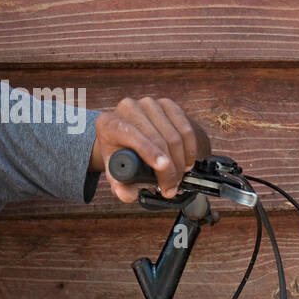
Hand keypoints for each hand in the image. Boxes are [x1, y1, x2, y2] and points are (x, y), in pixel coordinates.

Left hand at [92, 97, 209, 201]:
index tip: (163, 168)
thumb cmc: (121, 155)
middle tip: (171, 187)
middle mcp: (127, 108)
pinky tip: (187, 161)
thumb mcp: (115, 172)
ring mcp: (148, 104)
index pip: (130, 133)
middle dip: (168, 166)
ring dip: (180, 160)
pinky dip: (190, 148)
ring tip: (178, 177)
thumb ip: (119, 186)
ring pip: (173, 134)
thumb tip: (126, 194)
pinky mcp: (166, 104)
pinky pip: (185, 126)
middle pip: (156, 137)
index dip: (149, 151)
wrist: (130, 138)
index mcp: (109, 123)